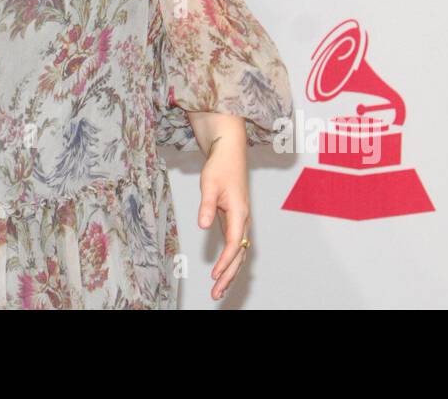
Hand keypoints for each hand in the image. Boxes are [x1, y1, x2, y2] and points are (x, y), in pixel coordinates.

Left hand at [198, 136, 250, 301]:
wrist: (229, 153)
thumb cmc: (220, 167)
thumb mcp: (210, 185)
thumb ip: (206, 206)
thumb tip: (203, 225)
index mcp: (240, 213)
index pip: (234, 244)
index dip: (225, 261)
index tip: (214, 275)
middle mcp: (243, 220)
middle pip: (239, 255)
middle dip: (228, 276)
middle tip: (216, 293)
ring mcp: (240, 222)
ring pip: (239, 253)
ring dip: (230, 272)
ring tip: (218, 290)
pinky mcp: (235, 221)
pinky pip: (235, 246)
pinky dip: (230, 261)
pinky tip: (222, 272)